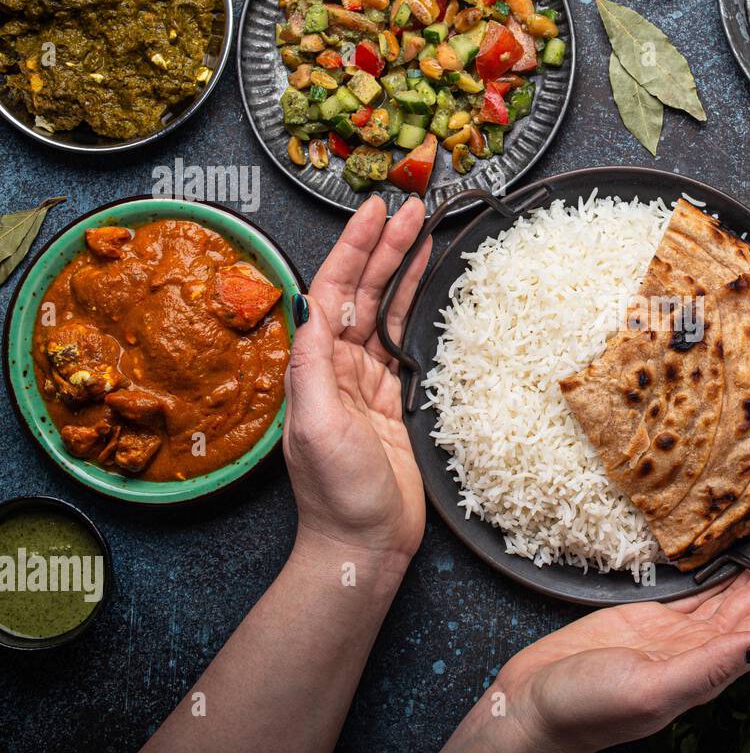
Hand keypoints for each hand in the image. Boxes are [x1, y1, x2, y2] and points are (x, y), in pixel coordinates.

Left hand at [283, 195, 430, 562]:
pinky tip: (434, 288)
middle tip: (413, 207)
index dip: (354, 249)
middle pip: (362, 291)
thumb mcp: (318, 429)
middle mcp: (338, 368)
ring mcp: (368, 383)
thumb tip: (311, 308)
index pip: (332, 291)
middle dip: (386, 246)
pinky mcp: (396, 401)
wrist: (365, 544)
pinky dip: (420, 311)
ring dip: (404, 270)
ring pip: (386, 311)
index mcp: (314, 368)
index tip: (374, 212)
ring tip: (427, 230)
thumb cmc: (338, 496)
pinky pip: (407, 343)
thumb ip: (313, 368)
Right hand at [438, 513, 749, 752]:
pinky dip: (725, 565)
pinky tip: (739, 546)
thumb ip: (708, 667)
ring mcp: (680, 634)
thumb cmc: (585, 709)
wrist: (533, 707)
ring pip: (736, 591)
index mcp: (711, 670)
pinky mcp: (653, 619)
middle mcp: (704, 651)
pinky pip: (702, 587)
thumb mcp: (651, 689)